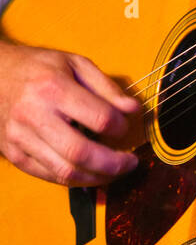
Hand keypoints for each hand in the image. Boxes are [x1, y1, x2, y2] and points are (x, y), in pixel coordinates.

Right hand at [0, 42, 140, 187]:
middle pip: (81, 153)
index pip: (99, 118)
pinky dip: (73, 180)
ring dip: (97, 178)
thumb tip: (133, 109)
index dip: (121, 127)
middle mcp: (34, 115)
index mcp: (53, 88)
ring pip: (65, 172)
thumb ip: (107, 88)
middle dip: (113, 164)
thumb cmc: (36, 68)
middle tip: (130, 163)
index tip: (125, 127)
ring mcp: (21, 138)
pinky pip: (48, 176)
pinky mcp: (14, 154)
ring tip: (114, 171)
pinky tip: (89, 173)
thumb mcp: (75, 64)